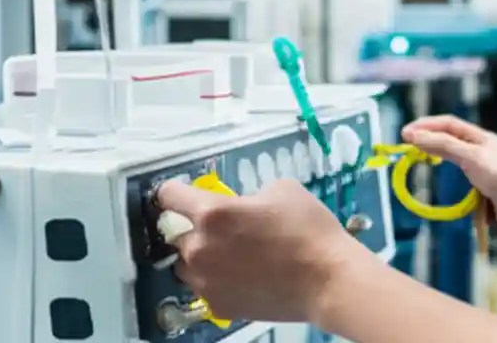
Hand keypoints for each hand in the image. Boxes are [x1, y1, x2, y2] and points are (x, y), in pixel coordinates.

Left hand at [155, 179, 377, 324]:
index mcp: (212, 213)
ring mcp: (205, 282)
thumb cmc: (308, 229)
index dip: (175, 191)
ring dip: (200, 257)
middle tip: (224, 230)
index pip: (169, 195)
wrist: (328, 279)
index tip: (181, 194)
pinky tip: (243, 278)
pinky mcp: (217, 306)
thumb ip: (249, 196)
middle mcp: (198, 248)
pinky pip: (205, 288)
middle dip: (194, 229)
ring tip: (231, 257)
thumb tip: (242, 206)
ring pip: (186, 265)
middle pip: (176, 234)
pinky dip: (217, 281)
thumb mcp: (282, 190)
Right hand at [402, 115, 496, 232]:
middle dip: (429, 140)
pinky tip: (441, 187)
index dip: (426, 125)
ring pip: (455, 160)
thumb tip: (414, 135)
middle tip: (407, 145)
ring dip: (438, 158)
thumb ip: (443, 145)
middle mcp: (482, 151)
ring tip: (419, 161)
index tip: (405, 132)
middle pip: (450, 140)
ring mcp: (483, 170)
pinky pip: (461, 182)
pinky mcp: (483, 190)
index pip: (449, 124)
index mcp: (481, 138)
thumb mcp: (470, 156)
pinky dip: (448, 183)